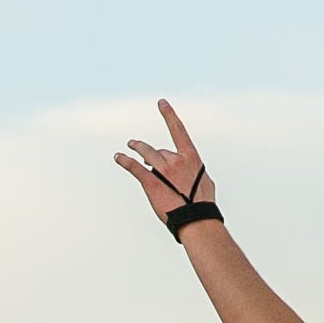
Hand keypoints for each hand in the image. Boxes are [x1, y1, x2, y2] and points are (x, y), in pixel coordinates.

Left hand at [114, 100, 215, 223]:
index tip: (161, 103)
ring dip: (137, 148)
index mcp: (191, 157)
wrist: (195, 219)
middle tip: (145, 155)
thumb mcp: (205, 181)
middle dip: (155, 157)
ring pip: (146, 154)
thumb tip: (189, 169)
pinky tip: (118, 157)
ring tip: (130, 145)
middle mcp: (176, 160)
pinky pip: (135, 168)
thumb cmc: (203, 203)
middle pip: (161, 151)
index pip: (178, 130)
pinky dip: (125, 161)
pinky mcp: (151, 183)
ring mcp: (162, 171)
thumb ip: (195, 170)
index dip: (169, 115)